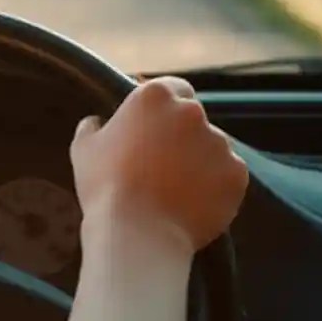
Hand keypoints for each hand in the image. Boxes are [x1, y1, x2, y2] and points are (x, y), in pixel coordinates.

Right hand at [70, 76, 247, 256]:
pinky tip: (193, 203)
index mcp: (155, 97)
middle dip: (181, 134)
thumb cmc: (105, 185)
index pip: (172, 88)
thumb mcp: (84, 148)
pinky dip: (215, 185)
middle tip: (161, 163)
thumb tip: (97, 121)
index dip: (164, 109)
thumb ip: (93, 127)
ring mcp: (220, 143)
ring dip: (199, 160)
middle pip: (193, 117)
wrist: (138, 233)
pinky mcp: (238, 173)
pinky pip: (227, 175)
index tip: (154, 128)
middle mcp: (193, 112)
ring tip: (177, 190)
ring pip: (212, 147)